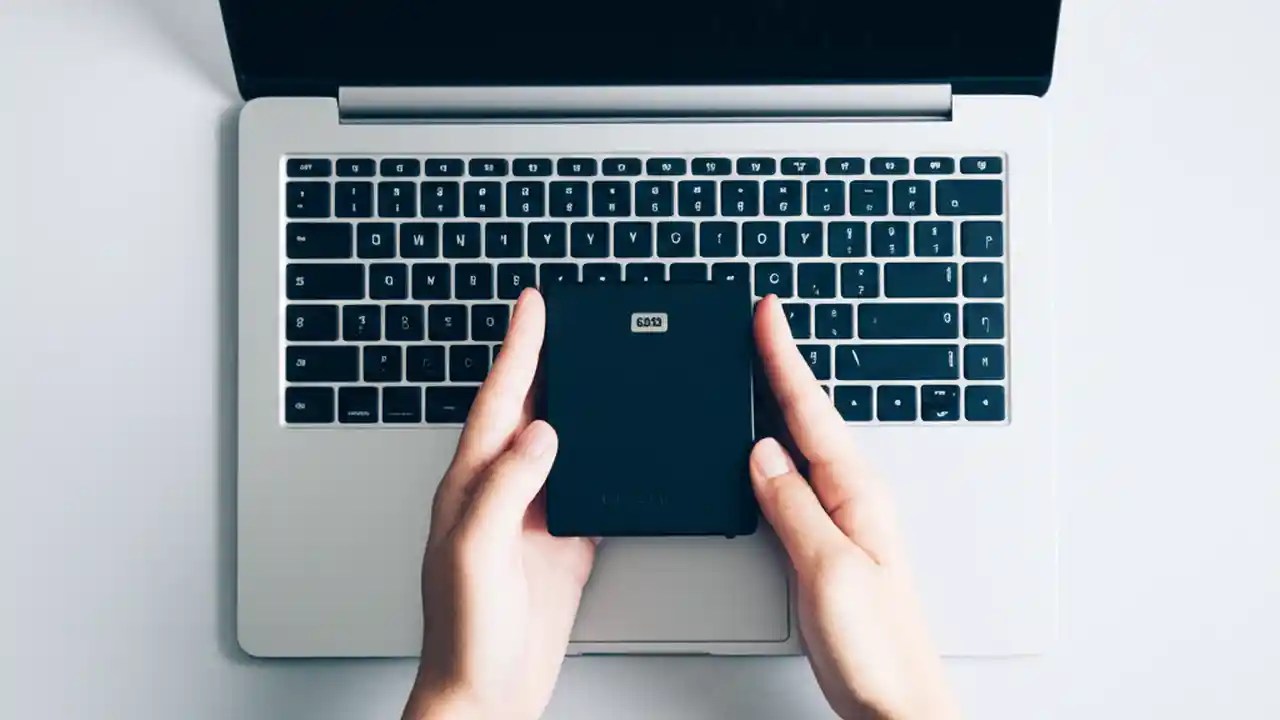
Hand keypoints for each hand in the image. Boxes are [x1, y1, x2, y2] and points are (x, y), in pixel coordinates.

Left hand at [403, 289, 594, 719]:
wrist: (486, 694)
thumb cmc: (463, 634)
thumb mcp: (478, 553)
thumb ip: (505, 489)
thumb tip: (540, 432)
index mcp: (471, 485)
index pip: (499, 401)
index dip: (518, 349)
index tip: (534, 306)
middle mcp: (500, 493)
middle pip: (527, 410)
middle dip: (544, 361)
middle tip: (564, 318)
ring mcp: (532, 518)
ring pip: (557, 444)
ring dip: (575, 404)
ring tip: (594, 366)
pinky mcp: (561, 545)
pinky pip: (586, 490)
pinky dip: (602, 461)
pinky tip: (614, 448)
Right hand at [750, 296, 960, 719]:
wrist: (898, 702)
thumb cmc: (875, 647)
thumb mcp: (827, 570)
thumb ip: (793, 507)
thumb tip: (762, 453)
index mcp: (855, 493)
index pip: (810, 409)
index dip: (783, 358)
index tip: (767, 314)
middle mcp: (853, 497)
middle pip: (808, 416)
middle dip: (781, 367)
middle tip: (757, 325)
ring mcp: (844, 519)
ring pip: (803, 444)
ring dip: (781, 403)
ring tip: (760, 367)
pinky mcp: (830, 542)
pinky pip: (799, 479)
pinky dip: (780, 449)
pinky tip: (771, 447)